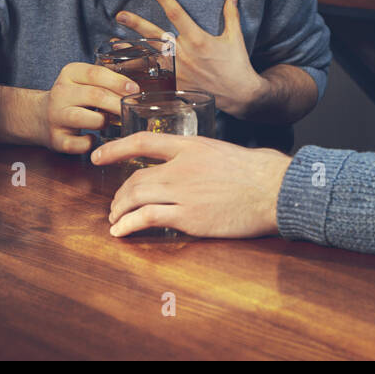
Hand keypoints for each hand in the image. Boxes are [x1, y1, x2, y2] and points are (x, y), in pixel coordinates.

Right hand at [37, 61, 140, 154]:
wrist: (40, 115)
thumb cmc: (73, 97)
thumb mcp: (84, 80)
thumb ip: (106, 80)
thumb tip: (136, 90)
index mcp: (70, 74)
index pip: (96, 73)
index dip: (118, 82)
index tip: (134, 90)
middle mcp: (60, 93)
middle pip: (95, 96)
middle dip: (118, 104)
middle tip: (132, 110)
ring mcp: (56, 116)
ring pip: (87, 118)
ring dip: (104, 121)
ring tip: (108, 122)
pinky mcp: (56, 139)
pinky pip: (79, 143)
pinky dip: (91, 142)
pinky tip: (93, 138)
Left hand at [92, 132, 290, 237]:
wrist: (275, 190)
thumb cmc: (259, 171)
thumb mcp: (226, 151)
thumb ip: (204, 155)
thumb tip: (198, 163)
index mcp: (192, 145)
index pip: (144, 141)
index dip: (116, 148)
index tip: (99, 156)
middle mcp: (182, 166)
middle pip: (136, 177)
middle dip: (120, 193)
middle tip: (116, 204)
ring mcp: (183, 192)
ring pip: (135, 197)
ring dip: (120, 210)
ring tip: (116, 220)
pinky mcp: (189, 217)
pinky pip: (147, 219)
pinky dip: (128, 225)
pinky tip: (121, 232)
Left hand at [116, 0, 263, 116]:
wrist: (239, 94)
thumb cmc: (237, 65)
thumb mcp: (235, 38)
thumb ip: (231, 15)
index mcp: (198, 39)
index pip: (177, 14)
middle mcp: (185, 54)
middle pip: (155, 35)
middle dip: (136, 24)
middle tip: (120, 15)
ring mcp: (178, 72)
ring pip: (149, 58)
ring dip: (131, 50)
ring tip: (113, 43)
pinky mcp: (176, 87)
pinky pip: (154, 79)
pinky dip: (139, 74)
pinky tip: (125, 71)